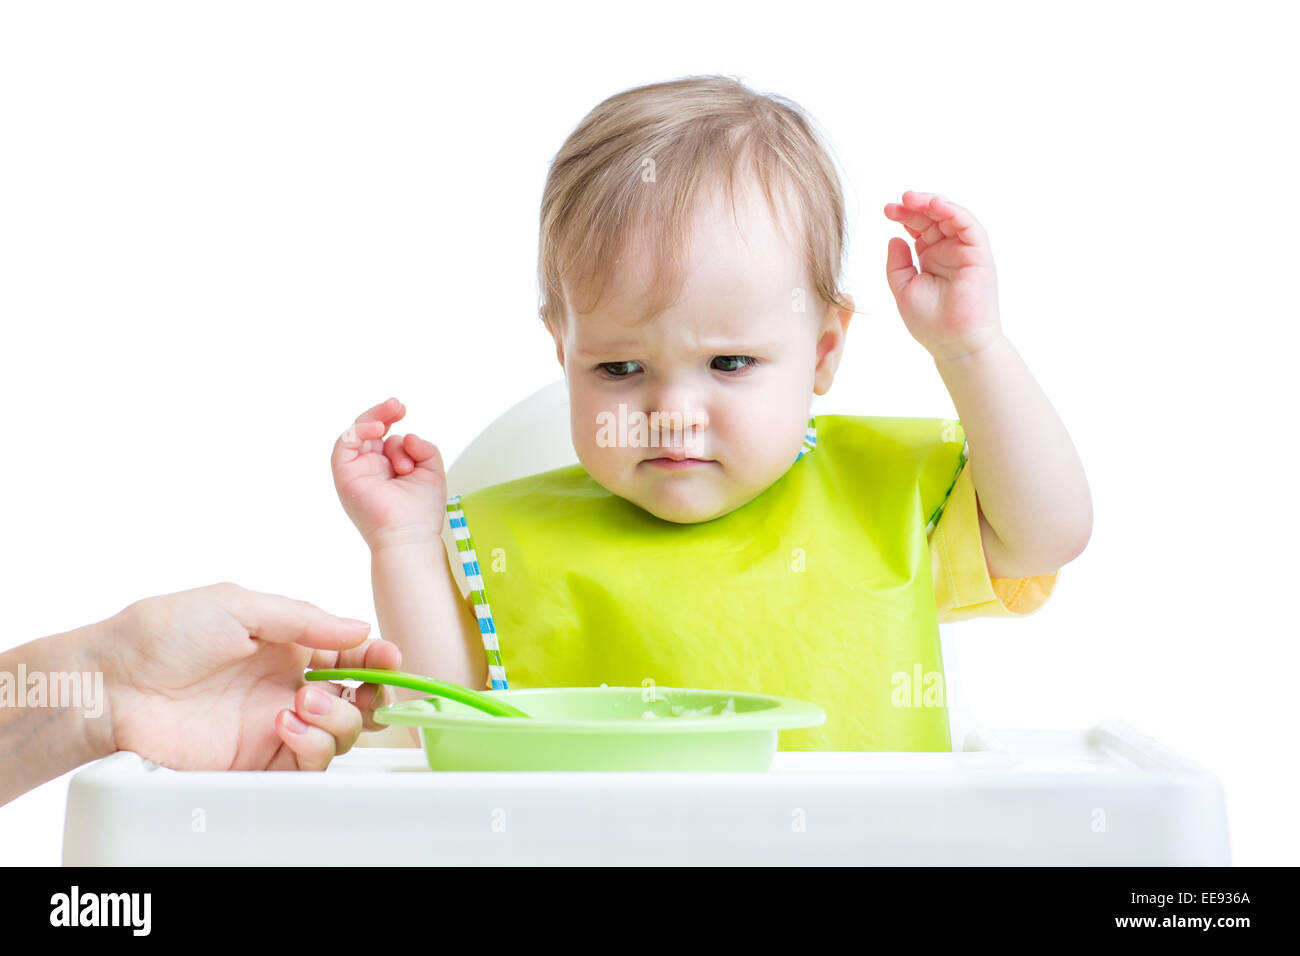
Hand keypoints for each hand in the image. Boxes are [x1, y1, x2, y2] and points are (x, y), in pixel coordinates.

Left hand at [100, 582, 400, 770]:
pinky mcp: (258, 761)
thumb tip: (359, 628)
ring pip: (342, 734)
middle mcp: (288, 687)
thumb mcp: (239, 605)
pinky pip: (309, 763)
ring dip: (337, 717)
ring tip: (302, 700)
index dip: (377, 658)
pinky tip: (284, 722)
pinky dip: (311, 743)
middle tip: (366, 684)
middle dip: (374, 693)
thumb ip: (305, 618)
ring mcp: (275, 726)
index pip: (351, 655)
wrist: (113, 684)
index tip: (388, 657)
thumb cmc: (163, 634)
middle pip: (358, 700)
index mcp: (289, 646)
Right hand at [332, 397, 446, 549]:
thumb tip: (407, 435)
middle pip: (369, 431)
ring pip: (358, 434)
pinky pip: (344, 445)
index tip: (403, 410)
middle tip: (399, 406)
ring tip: (395, 416)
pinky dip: (359, 431)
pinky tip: (378, 429)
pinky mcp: (345, 475)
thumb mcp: (432, 471)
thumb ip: (424, 448)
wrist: (411, 535)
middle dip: (383, 414)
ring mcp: (356, 471)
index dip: (391, 419)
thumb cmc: (421, 512)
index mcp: (387, 468)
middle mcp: (369, 468)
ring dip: (376, 422)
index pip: (384, 437)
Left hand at [884, 191, 1004, 360]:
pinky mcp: (980, 255)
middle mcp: (949, 251)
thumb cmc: (930, 323)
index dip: (904, 216)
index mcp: (931, 257)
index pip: (918, 228)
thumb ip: (897, 264)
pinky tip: (936, 205)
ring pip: (951, 217)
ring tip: (910, 198)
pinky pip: (969, 226)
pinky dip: (953, 212)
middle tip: (896, 202)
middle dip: (914, 207)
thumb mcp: (903, 289)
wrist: (954, 345)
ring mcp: (965, 251)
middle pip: (932, 218)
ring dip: (932, 203)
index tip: (887, 210)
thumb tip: (894, 238)